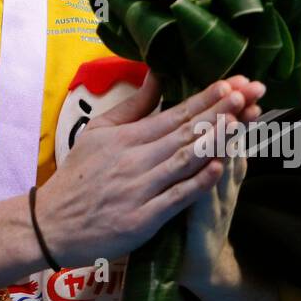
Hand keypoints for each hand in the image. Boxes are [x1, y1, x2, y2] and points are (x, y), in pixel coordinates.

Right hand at [33, 72, 265, 269]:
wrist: (53, 224)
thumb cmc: (79, 176)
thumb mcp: (97, 132)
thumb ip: (132, 107)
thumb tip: (157, 76)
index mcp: (126, 137)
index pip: (173, 114)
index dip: (204, 99)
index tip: (230, 84)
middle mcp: (135, 159)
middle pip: (184, 132)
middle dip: (219, 112)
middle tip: (247, 94)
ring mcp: (140, 189)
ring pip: (183, 160)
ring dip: (212, 140)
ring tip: (239, 122)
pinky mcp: (143, 218)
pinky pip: (175, 198)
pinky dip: (197, 183)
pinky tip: (218, 168)